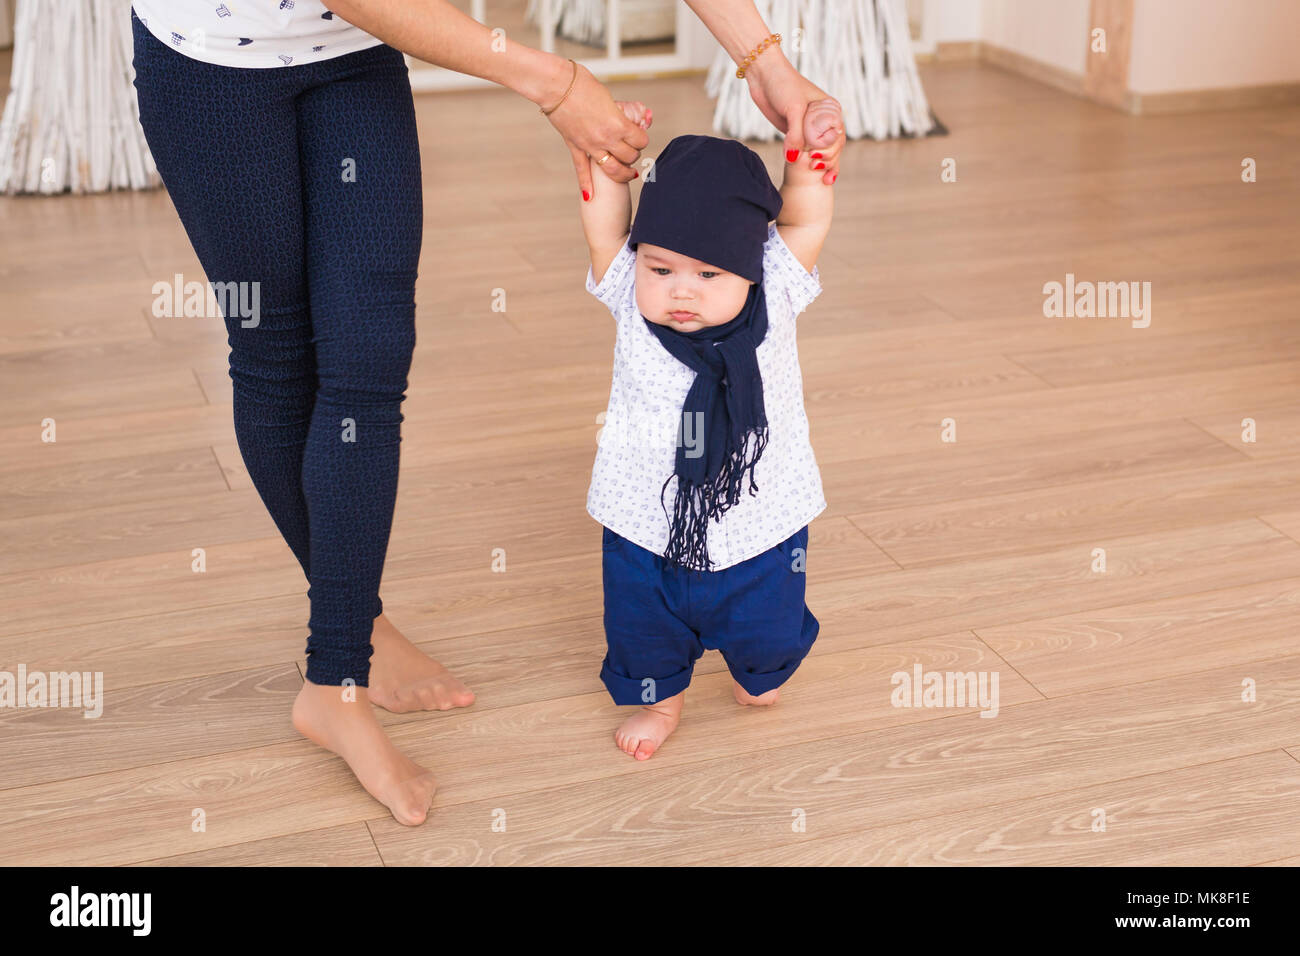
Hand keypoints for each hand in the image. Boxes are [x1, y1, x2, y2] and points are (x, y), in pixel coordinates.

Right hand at [542, 61, 649, 199]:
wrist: (556, 85)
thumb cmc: (582, 84)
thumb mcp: (608, 97)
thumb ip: (620, 111)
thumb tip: (631, 114)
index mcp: (618, 123)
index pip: (640, 140)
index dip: (642, 138)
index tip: (639, 135)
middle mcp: (606, 139)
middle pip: (629, 156)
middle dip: (634, 154)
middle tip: (632, 150)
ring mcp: (590, 146)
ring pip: (612, 169)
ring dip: (623, 173)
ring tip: (628, 175)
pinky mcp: (575, 147)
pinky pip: (582, 170)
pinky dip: (586, 184)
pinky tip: (589, 197)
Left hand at [746, 61, 844, 184]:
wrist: (764, 76)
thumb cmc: (783, 85)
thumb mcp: (793, 109)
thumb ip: (795, 134)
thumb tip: (793, 159)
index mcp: (830, 110)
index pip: (837, 136)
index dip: (832, 150)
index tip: (819, 158)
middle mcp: (823, 120)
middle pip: (832, 146)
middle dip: (829, 160)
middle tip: (817, 169)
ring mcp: (810, 127)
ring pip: (820, 150)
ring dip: (822, 164)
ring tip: (822, 179)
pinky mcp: (796, 132)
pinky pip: (805, 150)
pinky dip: (808, 162)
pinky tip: (812, 174)